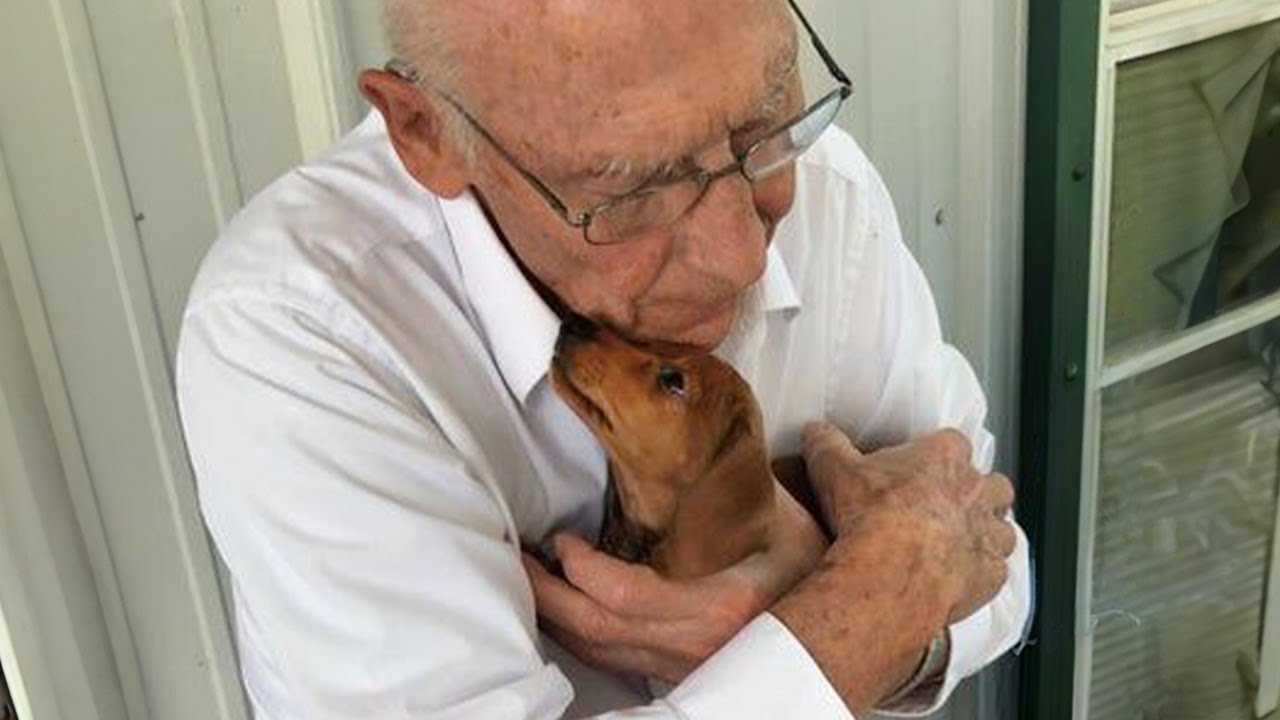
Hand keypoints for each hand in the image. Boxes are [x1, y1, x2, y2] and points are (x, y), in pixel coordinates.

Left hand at [522, 487, 824, 683]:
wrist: (853, 623)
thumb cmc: (817, 563)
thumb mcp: (783, 516)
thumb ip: (737, 486)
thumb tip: (700, 433)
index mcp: (724, 606)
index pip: (630, 600)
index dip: (583, 573)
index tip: (562, 541)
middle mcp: (701, 648)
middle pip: (600, 633)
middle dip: (549, 598)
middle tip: (517, 562)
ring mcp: (690, 669)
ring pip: (603, 653)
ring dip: (558, 618)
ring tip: (529, 580)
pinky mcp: (682, 676)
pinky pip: (617, 661)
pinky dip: (582, 634)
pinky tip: (564, 608)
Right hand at [772, 423, 1016, 712]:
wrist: (889, 573)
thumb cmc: (868, 517)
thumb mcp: (834, 470)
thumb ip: (827, 444)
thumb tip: (815, 430)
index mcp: (944, 456)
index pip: (954, 444)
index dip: (938, 457)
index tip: (920, 470)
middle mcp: (977, 490)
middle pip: (994, 484)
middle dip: (977, 495)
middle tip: (947, 508)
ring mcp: (988, 534)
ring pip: (1004, 529)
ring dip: (986, 535)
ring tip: (958, 546)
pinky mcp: (991, 575)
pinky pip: (997, 571)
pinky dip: (982, 574)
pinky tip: (958, 580)